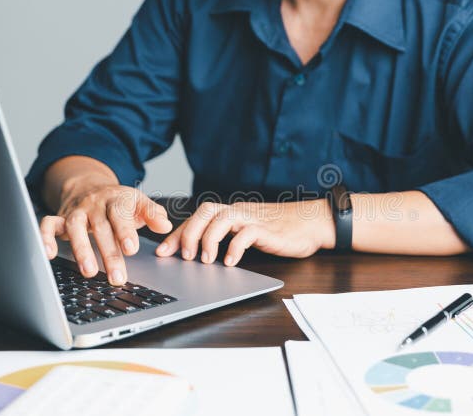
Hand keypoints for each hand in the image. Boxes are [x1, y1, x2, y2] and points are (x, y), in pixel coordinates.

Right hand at [39, 184, 171, 285]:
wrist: (91, 186)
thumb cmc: (118, 203)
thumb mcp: (139, 203)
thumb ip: (153, 214)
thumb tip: (165, 226)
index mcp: (117, 200)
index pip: (120, 215)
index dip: (125, 231)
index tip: (131, 248)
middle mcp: (95, 205)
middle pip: (101, 228)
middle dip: (109, 253)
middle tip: (117, 276)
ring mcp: (77, 211)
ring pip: (75, 228)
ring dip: (81, 250)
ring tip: (89, 271)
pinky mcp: (60, 218)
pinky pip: (48, 224)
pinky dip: (45, 237)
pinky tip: (49, 254)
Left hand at [155, 200, 334, 265]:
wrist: (310, 223)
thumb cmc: (278, 230)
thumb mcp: (246, 232)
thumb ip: (226, 238)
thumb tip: (198, 255)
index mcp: (230, 212)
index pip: (196, 218)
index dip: (177, 234)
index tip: (162, 252)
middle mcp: (237, 211)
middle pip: (204, 212)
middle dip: (188, 234)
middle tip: (183, 257)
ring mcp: (252, 218)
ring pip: (221, 220)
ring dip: (208, 240)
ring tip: (204, 260)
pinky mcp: (267, 229)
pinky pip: (246, 234)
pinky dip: (235, 248)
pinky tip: (230, 262)